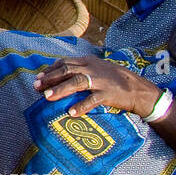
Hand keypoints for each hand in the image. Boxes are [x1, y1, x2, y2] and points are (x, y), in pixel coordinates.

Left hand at [33, 56, 159, 117]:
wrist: (139, 89)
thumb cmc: (114, 80)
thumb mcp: (97, 69)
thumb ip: (80, 70)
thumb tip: (60, 77)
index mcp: (88, 61)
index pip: (65, 63)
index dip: (50, 70)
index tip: (38, 77)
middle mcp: (93, 68)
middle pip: (67, 70)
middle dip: (50, 78)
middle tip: (36, 86)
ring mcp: (101, 81)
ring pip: (77, 82)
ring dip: (61, 89)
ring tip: (47, 97)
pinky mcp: (109, 94)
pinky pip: (93, 100)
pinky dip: (82, 106)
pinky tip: (71, 112)